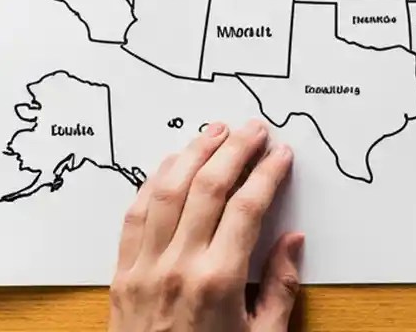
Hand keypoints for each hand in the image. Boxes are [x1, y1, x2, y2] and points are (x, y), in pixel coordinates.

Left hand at [110, 120, 303, 331]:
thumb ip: (280, 289)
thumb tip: (293, 241)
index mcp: (219, 282)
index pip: (247, 207)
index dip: (267, 173)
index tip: (281, 153)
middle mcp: (179, 266)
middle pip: (207, 187)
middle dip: (233, 149)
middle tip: (253, 127)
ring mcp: (145, 268)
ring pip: (167, 191)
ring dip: (192, 153)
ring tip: (214, 131)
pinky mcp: (122, 274)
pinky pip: (134, 215)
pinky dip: (152, 183)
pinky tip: (170, 165)